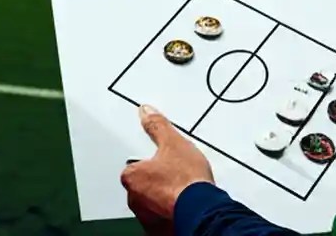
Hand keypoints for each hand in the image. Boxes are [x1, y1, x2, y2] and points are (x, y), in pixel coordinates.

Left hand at [121, 105, 213, 232]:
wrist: (202, 208)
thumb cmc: (186, 181)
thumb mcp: (173, 143)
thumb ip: (157, 126)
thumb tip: (146, 112)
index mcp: (132, 178)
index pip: (135, 166)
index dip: (152, 162)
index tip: (165, 161)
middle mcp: (135, 200)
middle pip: (143, 185)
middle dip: (157, 180)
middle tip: (177, 174)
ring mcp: (147, 217)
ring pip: (152, 202)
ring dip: (163, 196)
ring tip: (184, 188)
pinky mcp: (160, 229)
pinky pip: (162, 217)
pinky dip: (171, 210)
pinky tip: (185, 203)